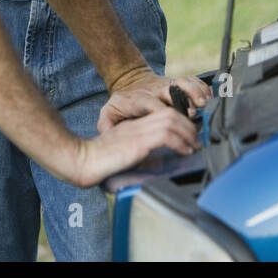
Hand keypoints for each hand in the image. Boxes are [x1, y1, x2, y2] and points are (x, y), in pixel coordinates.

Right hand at [73, 108, 201, 186]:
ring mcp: (138, 131)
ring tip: (194, 145)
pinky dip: (180, 142)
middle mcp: (137, 125)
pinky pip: (166, 135)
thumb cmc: (95, 162)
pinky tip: (186, 150)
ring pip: (171, 121)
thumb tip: (150, 163)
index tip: (188, 135)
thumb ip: (133, 153)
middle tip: (196, 139)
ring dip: (187, 133)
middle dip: (187, 126)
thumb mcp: (119, 153)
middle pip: (170, 114)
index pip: (161, 115)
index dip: (178, 122)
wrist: (81, 160)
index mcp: (132, 126)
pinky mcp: (138, 142)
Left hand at [98, 70, 213, 131]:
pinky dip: (201, 86)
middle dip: (184, 101)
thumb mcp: (108, 113)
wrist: (129, 79)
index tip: (171, 123)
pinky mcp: (176, 83)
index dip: (162, 113)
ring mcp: (167, 85)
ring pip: (183, 82)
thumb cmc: (122, 103)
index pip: (152, 105)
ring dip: (195, 91)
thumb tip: (108, 136)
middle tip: (194, 113)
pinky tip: (209, 96)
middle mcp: (155, 90)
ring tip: (205, 102)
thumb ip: (106, 125)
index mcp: (140, 99)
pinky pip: (191, 80)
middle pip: (171, 92)